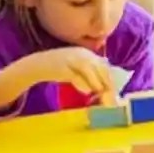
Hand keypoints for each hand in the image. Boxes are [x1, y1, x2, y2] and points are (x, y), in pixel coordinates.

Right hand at [0, 47, 115, 109]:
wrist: (38, 64)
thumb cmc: (61, 68)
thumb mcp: (79, 69)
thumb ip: (92, 74)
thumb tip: (107, 87)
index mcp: (88, 54)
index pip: (105, 66)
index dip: (111, 80)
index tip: (115, 93)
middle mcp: (81, 54)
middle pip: (100, 68)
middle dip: (107, 84)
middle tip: (111, 98)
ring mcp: (71, 59)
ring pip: (89, 70)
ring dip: (97, 84)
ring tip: (101, 95)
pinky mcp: (61, 67)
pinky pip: (75, 76)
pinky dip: (82, 84)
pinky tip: (86, 92)